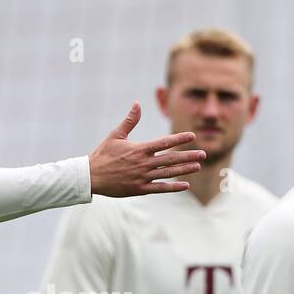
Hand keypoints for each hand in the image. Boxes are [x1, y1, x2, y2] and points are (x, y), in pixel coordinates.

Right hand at [88, 102, 204, 196]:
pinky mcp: (139, 189)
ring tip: (197, 166)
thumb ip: (130, 120)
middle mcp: (143, 163)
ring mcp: (142, 177)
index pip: (164, 142)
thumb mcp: (116, 135)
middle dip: (188, 156)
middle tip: (203, 154)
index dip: (179, 139)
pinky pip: (160, 188)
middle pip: (171, 159)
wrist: (91, 177)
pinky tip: (185, 185)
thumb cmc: (103, 154)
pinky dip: (173, 187)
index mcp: (139, 149)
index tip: (192, 136)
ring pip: (168, 173)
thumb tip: (138, 104)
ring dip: (184, 170)